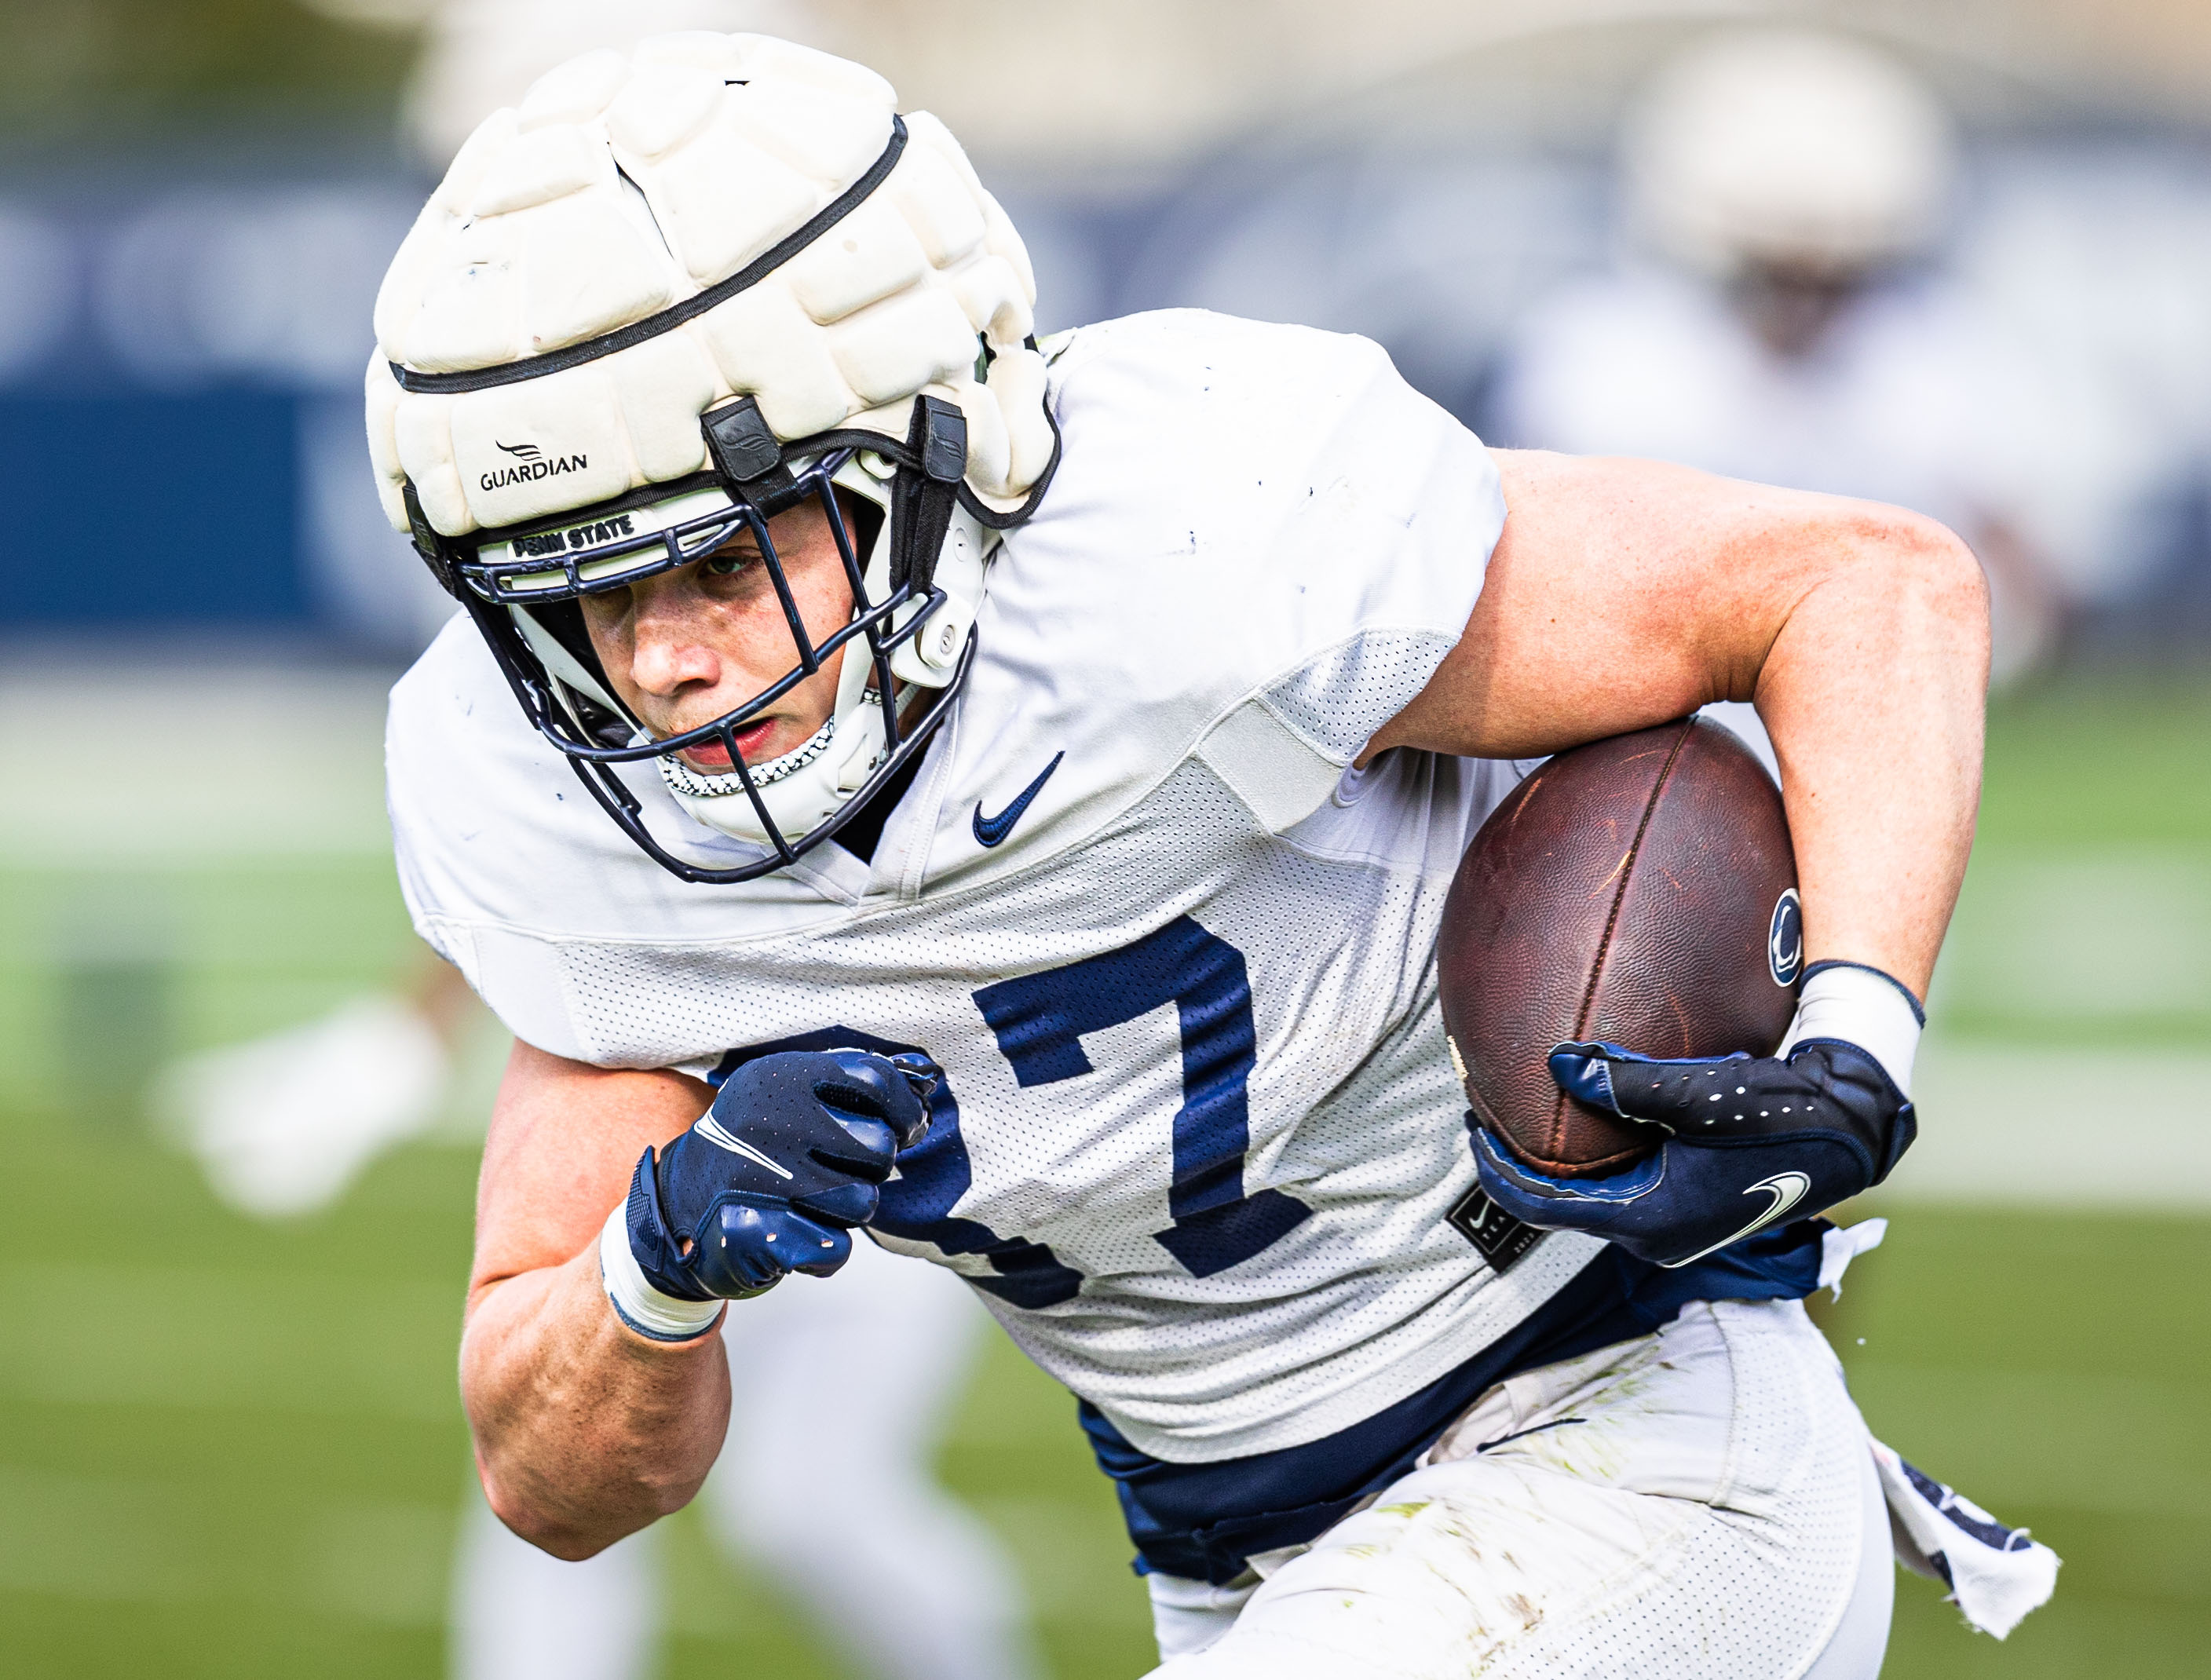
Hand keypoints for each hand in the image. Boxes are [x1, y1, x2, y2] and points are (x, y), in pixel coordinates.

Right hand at [626, 1049, 937, 1298]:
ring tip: (806, 1199)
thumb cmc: (758, 1146)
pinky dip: (822, 1248)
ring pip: (863, 1202)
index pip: (876, 1080)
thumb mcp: (790, 1093)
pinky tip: (791, 1231)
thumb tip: (924, 1076)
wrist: (678, 1208)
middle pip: (879, 1148)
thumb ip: (854, 1079)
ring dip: (845, 1209)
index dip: (905, 1109)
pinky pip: (835, 1247)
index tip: (906, 1127)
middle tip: (837, 1168)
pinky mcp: (755, 1235)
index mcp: (780, 1078)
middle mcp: (769, 1123)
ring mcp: (760, 1180)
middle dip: (870, 1166)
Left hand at [1471, 962, 1920, 1267]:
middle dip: (1515, 1162)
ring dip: (1552, 1160)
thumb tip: (1557, 1064)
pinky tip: (1578, 1114)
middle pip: (1559, 1204)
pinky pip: (1619, 1183)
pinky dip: (1589, 1155)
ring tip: (1518, 1113)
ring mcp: (1672, 1223)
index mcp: (1649, 1220)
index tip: (1468, 1127)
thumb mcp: (1697, 1094)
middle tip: (1482, 1112)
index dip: (1494, 1169)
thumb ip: (1623, 1085)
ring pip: (1589, 1194)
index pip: (1542, 1206)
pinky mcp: (1687, 1201)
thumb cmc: (1780, 1112)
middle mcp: (1655, 1233)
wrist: (1850, 1125)